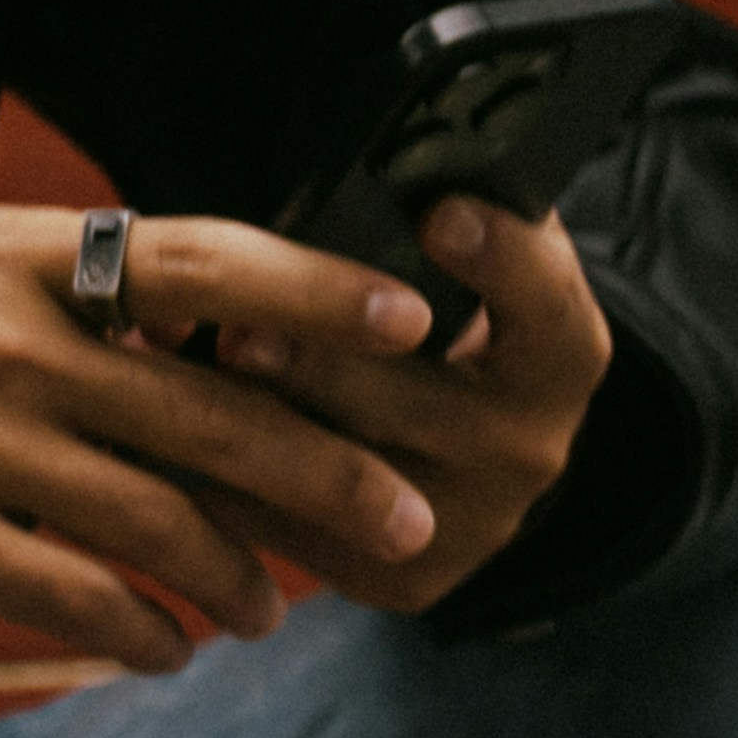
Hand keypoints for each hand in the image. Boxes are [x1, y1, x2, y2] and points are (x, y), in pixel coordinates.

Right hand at [0, 206, 459, 671]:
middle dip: (326, 475)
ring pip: (153, 516)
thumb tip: (215, 332)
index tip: (412, 325)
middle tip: (407, 522)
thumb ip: (77, 294)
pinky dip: (141, 632)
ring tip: (274, 610)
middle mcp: (7, 337)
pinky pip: (73, 593)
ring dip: (236, 575)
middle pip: (208, 408)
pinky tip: (172, 654)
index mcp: (26, 257)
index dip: (316, 293)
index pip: (203, 262)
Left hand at [200, 197, 610, 615]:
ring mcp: (466, 527)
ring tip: (192, 380)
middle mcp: (529, 453)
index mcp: (562, 360)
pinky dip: (236, 484)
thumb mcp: (472, 260)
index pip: (545, 305)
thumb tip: (395, 159)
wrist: (474, 450)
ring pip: (349, 475)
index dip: (499, 259)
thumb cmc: (452, 316)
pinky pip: (304, 534)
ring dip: (263, 425)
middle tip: (247, 327)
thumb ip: (450, 215)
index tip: (440, 213)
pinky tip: (176, 436)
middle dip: (323, 360)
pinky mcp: (402, 579)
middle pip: (416, 401)